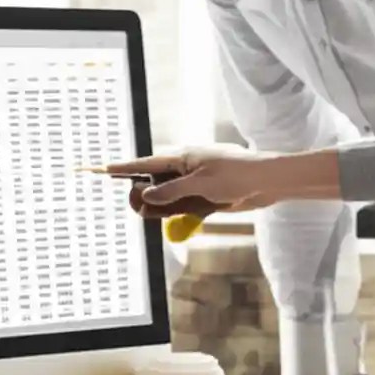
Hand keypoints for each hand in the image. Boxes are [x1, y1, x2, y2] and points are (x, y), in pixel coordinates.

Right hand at [105, 145, 278, 216]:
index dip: (126, 168)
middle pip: (157, 182)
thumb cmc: (236, 175)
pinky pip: (185, 205)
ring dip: (161, 206)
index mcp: (184, 157)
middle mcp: (187, 168)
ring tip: (148, 214)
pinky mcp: (208, 196)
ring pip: (170, 196)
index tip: (106, 169)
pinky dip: (178, 212)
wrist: (268, 182)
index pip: (148, 163)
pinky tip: (173, 217)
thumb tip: (146, 195)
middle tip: (134, 205)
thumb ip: (171, 191)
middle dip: (145, 194)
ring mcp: (197, 183)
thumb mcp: (200, 184)